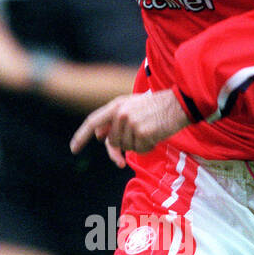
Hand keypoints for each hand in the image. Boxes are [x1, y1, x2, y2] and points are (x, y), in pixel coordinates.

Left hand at [70, 89, 189, 166]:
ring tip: (150, 130)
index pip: (92, 121)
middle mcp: (121, 113)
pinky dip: (148, 147)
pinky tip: (156, 135)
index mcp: (117, 105)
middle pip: (112, 141)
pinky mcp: (142, 133)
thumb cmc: (157, 107)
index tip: (73, 148)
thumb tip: (98, 135)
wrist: (180, 103)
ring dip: (138, 145)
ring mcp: (131, 123)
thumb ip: (114, 120)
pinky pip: (139, 150)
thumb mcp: (132, 107)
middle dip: (123, 145)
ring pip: (127, 147)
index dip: (81, 136)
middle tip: (140, 136)